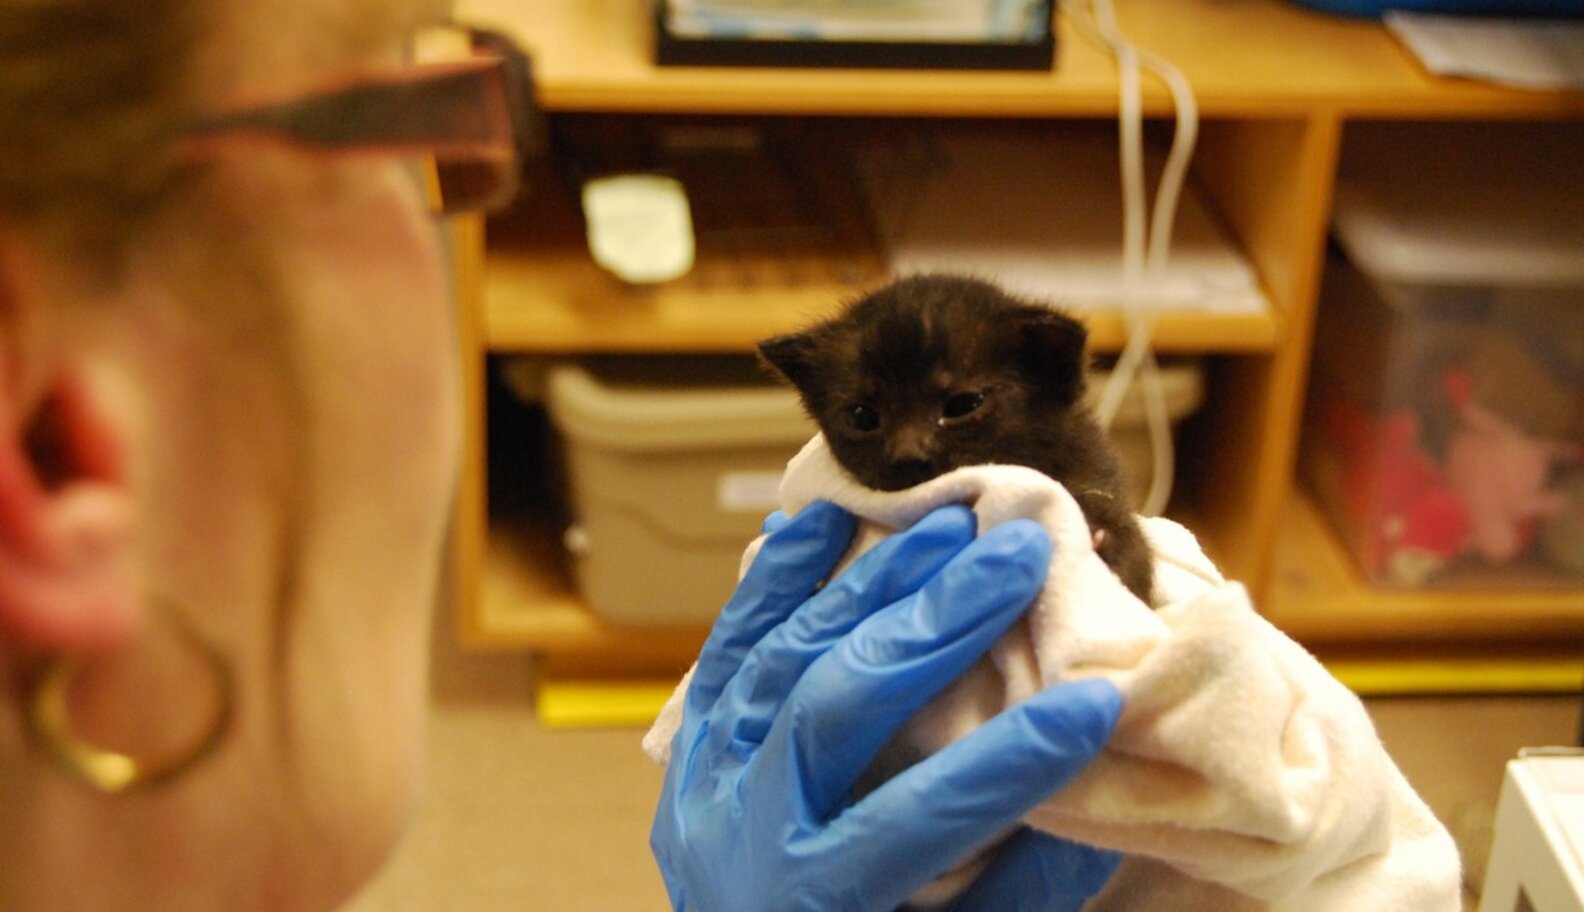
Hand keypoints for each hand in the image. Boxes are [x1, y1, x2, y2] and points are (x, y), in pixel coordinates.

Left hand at [650, 501, 1122, 911]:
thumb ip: (1019, 884)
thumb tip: (1106, 780)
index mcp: (811, 898)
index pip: (919, 816)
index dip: (1011, 759)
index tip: (1097, 701)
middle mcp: (740, 828)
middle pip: (837, 705)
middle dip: (935, 623)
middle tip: (1014, 556)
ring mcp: (705, 777)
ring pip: (783, 659)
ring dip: (870, 583)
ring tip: (947, 529)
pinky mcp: (694, 743)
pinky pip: (729, 649)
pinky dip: (775, 582)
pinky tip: (820, 522)